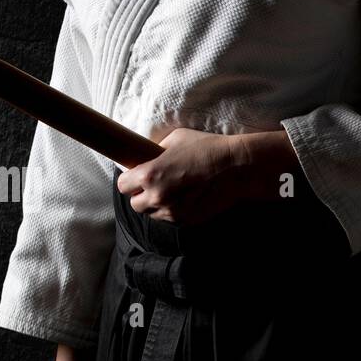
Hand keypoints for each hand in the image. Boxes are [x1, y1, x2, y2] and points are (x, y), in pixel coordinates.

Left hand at [116, 127, 297, 224]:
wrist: (237, 167)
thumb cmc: (207, 148)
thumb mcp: (176, 139)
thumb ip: (155, 151)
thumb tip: (144, 155)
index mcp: (149, 175)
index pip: (123, 186)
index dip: (129, 180)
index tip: (136, 176)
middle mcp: (157, 197)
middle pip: (135, 204)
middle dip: (141, 194)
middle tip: (153, 184)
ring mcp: (172, 212)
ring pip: (152, 214)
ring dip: (156, 204)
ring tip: (172, 190)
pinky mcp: (187, 221)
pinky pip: (170, 218)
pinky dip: (173, 210)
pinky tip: (186, 196)